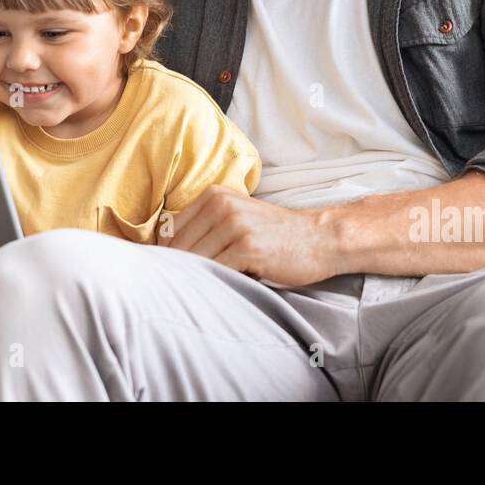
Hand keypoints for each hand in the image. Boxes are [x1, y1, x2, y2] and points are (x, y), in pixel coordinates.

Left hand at [162, 186, 337, 286]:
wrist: (320, 238)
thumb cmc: (276, 234)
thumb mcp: (238, 216)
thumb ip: (205, 225)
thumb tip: (164, 249)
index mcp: (214, 195)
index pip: (170, 230)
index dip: (168, 256)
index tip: (175, 273)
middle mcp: (221, 205)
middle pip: (178, 247)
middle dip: (179, 270)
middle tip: (187, 288)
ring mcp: (234, 225)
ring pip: (194, 260)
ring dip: (196, 279)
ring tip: (207, 289)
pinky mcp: (247, 247)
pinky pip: (214, 271)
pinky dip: (214, 284)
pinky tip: (225, 288)